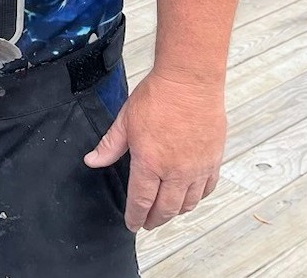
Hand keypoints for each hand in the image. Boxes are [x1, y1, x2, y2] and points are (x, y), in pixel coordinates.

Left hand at [83, 69, 225, 230]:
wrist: (190, 82)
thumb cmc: (158, 96)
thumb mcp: (125, 120)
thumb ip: (109, 145)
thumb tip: (92, 161)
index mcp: (150, 163)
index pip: (141, 201)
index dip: (135, 216)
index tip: (132, 224)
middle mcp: (175, 171)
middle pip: (166, 208)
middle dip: (155, 220)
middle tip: (148, 223)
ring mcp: (197, 167)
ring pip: (188, 203)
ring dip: (176, 212)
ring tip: (167, 212)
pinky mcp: (213, 160)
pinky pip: (207, 188)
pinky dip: (197, 198)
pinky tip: (190, 196)